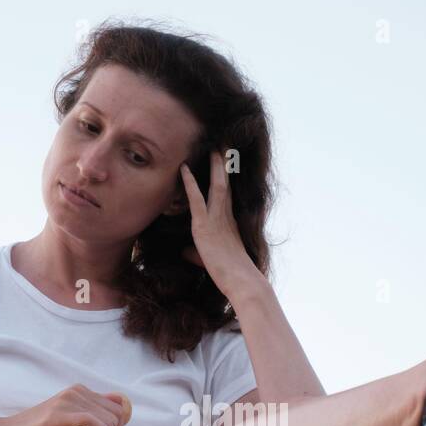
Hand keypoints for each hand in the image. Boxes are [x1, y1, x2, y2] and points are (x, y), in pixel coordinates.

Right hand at [0, 384, 128, 425]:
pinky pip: (94, 423)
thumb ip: (91, 420)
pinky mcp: (59, 416)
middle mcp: (76, 392)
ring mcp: (68, 402)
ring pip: (109, 419)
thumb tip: (118, 424)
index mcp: (80, 392)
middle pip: (117, 414)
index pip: (118, 406)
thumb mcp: (70, 425)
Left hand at [179, 148, 262, 295]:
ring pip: (217, 185)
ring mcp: (216, 220)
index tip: (223, 160)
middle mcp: (225, 216)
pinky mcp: (205, 227)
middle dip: (224, 163)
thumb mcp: (209, 260)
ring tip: (213, 146)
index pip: (226, 194)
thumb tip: (185, 252)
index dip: (223, 176)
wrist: (242, 281)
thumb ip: (196, 253)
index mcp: (228, 222)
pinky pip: (197, 199)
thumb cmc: (230, 275)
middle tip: (223, 143)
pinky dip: (190, 183)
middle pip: (225, 183)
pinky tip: (183, 169)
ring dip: (215, 165)